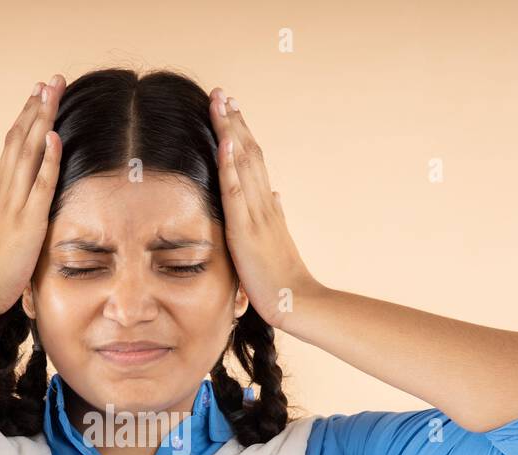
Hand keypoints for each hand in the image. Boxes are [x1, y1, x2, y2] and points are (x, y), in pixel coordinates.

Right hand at [0, 75, 64, 315]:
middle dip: (36, 108)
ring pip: (28, 152)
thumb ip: (9, 221)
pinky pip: (40, 184)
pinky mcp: (28, 221)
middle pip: (19, 139)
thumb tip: (17, 218)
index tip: (36, 97)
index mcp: (0, 195)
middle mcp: (5, 192)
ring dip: (42, 119)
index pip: (12, 149)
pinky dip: (48, 158)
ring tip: (52, 91)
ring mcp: (15, 204)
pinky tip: (55, 135)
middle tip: (49, 80)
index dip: (25, 121)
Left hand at [208, 88, 323, 330]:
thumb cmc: (283, 279)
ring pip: (243, 163)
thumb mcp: (277, 241)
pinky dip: (230, 165)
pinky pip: (237, 191)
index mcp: (268, 206)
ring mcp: (256, 214)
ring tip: (220, 103)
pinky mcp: (246, 229)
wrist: (297, 300)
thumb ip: (275, 215)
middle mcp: (264, 203)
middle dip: (233, 121)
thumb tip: (277, 194)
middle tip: (222, 92)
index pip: (253, 162)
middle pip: (248, 152)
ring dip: (230, 130)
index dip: (241, 134)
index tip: (230, 109)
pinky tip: (225, 142)